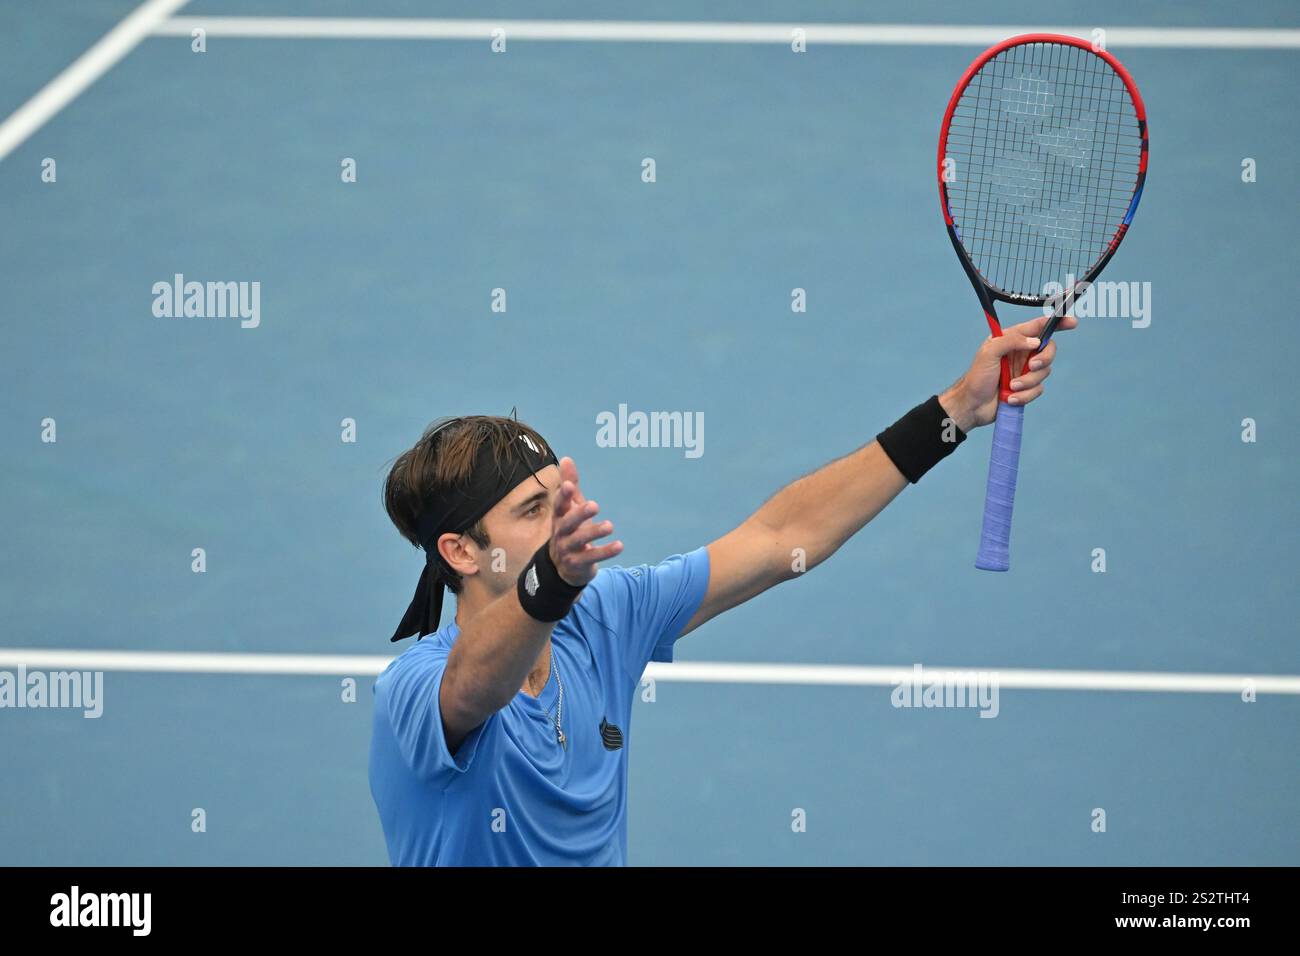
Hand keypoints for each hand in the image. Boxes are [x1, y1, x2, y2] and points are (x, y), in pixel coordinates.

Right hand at [548, 456, 622, 586]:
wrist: (562, 567)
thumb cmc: (569, 530)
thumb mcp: (569, 508)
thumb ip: (570, 485)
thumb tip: (567, 458)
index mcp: (559, 517)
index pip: (558, 505)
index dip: (562, 496)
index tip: (568, 485)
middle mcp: (561, 533)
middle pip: (567, 523)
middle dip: (579, 514)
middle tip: (595, 505)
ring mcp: (568, 550)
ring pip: (579, 541)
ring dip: (594, 533)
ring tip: (610, 526)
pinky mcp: (578, 564)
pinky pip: (591, 558)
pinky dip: (605, 552)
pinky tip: (619, 545)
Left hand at [940, 314, 1077, 429]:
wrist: (972, 405)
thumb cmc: (976, 377)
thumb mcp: (989, 352)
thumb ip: (1011, 340)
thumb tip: (1036, 342)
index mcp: (1012, 340)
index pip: (1038, 327)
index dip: (1056, 323)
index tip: (1071, 322)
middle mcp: (1021, 354)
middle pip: (1048, 350)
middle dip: (1043, 360)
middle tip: (1031, 367)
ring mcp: (1024, 372)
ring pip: (1044, 372)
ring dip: (1027, 382)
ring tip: (1010, 387)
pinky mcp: (1026, 388)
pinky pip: (1038, 390)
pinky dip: (1024, 395)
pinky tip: (1009, 398)